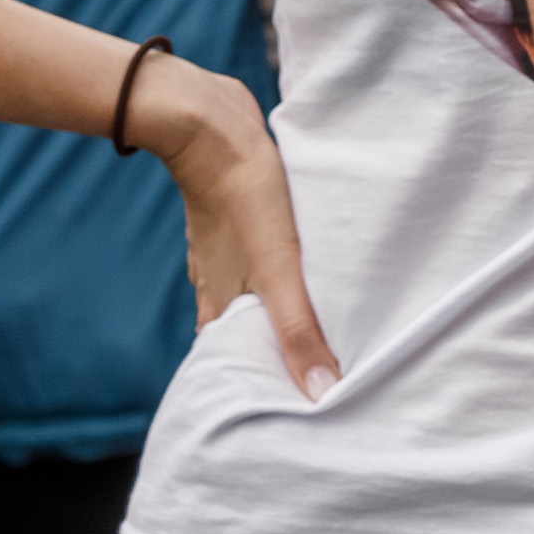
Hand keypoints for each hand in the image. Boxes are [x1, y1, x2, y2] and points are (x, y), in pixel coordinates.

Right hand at [135, 60, 339, 400]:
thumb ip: (298, 328)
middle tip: (315, 373)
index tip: (286, 409)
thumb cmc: (244, 197)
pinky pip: (264, 255)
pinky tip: (310, 263)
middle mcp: (219, 282)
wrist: (210, 124)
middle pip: (246, 330)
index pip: (231, 363)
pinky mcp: (243, 217)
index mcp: (219, 304)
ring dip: (283, 309)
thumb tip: (320, 392)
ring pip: (255, 292)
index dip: (254, 386)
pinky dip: (285, 270)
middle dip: (274, 351)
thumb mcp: (279, 269)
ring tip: (323, 325)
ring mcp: (228, 249)